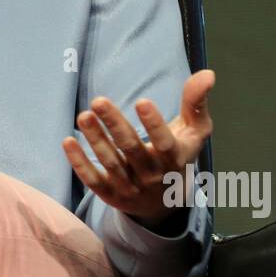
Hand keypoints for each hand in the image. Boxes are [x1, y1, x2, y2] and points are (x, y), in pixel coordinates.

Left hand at [62, 69, 214, 226]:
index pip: (165, 143)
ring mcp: (130, 187)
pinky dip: (80, 163)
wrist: (164, 203)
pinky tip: (67, 141)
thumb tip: (207, 73)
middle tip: (98, 100)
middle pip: (131, 150)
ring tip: (83, 116)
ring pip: (110, 163)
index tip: (142, 101)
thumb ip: (196, 102)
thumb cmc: (179, 155)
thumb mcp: (194, 131)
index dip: (154, 124)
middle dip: (115, 125)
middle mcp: (152, 175)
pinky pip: (93, 180)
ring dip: (95, 140)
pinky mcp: (110, 195)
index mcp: (174, 159)